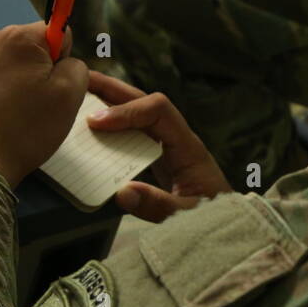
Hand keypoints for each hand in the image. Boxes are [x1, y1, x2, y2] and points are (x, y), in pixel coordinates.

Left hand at [0, 22, 88, 187]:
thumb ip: (76, 66)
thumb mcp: (70, 97)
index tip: (51, 87)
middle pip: (26, 45)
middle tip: (30, 104)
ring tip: (6, 111)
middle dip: (33, 68)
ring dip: (9, 76)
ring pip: (2, 59)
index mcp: (17, 36)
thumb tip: (62, 60)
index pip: (57, 33)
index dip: (61, 61)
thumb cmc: (24, 130)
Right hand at [85, 70, 233, 223]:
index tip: (95, 122)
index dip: (126, 112)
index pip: (159, 111)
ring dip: (111, 102)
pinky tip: (92, 127)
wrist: (228, 226)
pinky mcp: (159, 159)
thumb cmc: (214, 219)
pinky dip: (113, 126)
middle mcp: (178, 140)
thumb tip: (122, 192)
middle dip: (114, 90)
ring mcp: (169, 147)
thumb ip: (158, 205)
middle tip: (80, 80)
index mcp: (189, 147)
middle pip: (146, 103)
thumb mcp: (188, 216)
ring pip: (139, 115)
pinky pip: (135, 135)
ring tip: (79, 95)